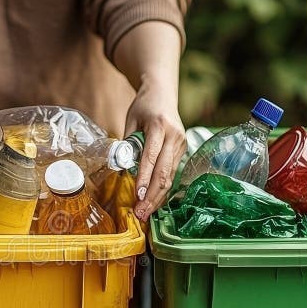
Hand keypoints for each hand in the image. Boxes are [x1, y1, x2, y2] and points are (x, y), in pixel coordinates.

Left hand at [124, 76, 185, 221]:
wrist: (163, 93)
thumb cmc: (143, 106)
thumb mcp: (130, 120)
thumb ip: (128, 143)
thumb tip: (124, 168)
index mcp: (159, 126)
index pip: (151, 157)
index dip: (145, 178)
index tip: (138, 196)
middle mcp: (174, 136)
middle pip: (164, 172)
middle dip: (152, 196)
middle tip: (141, 214)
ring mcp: (181, 144)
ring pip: (170, 176)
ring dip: (157, 197)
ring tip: (145, 213)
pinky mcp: (182, 150)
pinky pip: (172, 173)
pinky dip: (162, 189)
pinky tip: (153, 202)